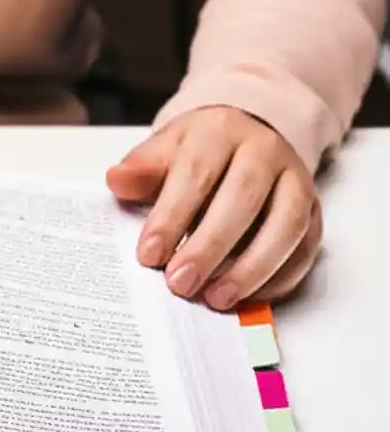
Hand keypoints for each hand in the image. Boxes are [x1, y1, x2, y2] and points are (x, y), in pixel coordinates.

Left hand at [106, 106, 320, 310]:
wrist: (246, 138)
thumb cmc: (197, 152)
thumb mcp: (164, 151)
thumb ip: (142, 170)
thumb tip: (116, 180)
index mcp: (219, 132)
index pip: (195, 174)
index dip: (172, 217)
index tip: (149, 255)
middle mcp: (264, 152)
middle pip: (243, 199)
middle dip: (210, 247)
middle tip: (180, 284)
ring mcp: (297, 181)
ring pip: (286, 226)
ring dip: (252, 269)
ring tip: (216, 299)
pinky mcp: (314, 211)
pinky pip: (305, 247)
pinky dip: (279, 277)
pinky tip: (249, 297)